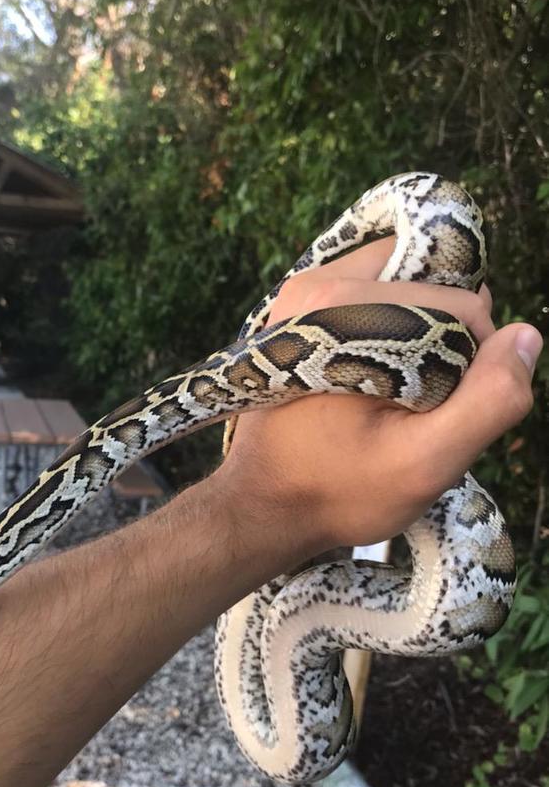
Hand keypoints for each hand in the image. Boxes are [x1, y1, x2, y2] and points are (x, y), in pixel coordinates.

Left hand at [212, 237, 542, 564]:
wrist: (265, 506)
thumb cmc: (339, 492)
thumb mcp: (424, 464)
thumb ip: (486, 401)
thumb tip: (526, 335)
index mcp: (339, 307)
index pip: (462, 309)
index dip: (471, 369)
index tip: (431, 417)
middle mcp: (316, 280)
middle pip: (437, 292)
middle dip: (443, 351)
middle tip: (408, 413)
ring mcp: (307, 287)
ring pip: (417, 290)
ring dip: (422, 342)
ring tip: (391, 400)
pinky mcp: (307, 302)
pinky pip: (387, 295)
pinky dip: (398, 334)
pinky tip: (378, 384)